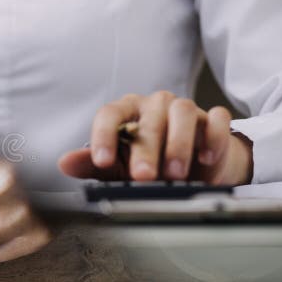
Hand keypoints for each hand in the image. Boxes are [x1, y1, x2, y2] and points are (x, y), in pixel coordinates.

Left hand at [59, 91, 253, 184]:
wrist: (192, 166)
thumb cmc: (147, 162)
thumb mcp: (116, 167)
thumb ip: (92, 165)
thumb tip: (64, 163)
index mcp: (125, 112)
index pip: (109, 114)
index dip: (103, 136)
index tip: (101, 160)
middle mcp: (153, 105)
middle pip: (148, 119)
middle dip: (145, 151)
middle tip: (143, 177)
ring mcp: (184, 108)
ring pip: (182, 112)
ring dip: (179, 144)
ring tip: (175, 173)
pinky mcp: (212, 118)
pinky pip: (216, 119)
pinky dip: (213, 138)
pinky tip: (206, 159)